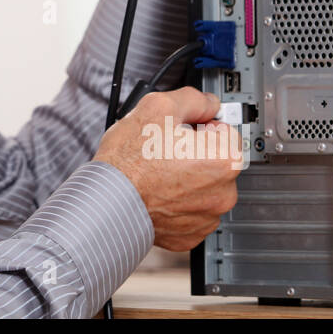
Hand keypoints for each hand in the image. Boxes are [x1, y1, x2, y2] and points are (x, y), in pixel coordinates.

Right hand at [94, 86, 241, 250]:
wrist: (106, 201)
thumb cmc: (129, 161)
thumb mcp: (158, 107)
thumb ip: (193, 99)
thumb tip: (208, 103)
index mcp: (224, 159)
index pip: (226, 130)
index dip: (200, 125)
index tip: (182, 130)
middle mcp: (224, 192)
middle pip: (216, 160)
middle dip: (195, 153)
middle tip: (165, 150)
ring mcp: (208, 216)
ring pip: (204, 187)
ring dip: (188, 179)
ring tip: (157, 172)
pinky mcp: (191, 234)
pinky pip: (191, 210)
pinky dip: (178, 202)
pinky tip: (158, 191)